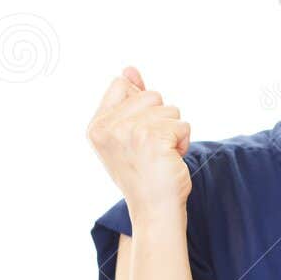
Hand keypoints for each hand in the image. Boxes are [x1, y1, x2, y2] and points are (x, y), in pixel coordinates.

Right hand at [86, 66, 191, 220]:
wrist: (154, 210)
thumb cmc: (144, 173)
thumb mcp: (127, 135)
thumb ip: (128, 101)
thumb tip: (129, 69)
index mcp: (96, 126)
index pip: (121, 84)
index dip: (141, 104)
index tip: (140, 132)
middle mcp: (108, 127)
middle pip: (152, 95)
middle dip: (161, 119)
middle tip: (152, 149)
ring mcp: (130, 132)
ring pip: (170, 109)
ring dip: (173, 132)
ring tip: (161, 156)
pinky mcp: (154, 139)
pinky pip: (182, 125)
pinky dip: (184, 142)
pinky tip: (171, 160)